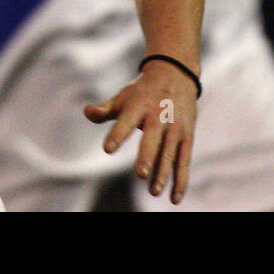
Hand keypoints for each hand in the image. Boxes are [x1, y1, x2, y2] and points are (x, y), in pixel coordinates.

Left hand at [84, 58, 197, 203]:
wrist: (175, 74)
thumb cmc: (142, 91)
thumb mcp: (123, 96)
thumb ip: (105, 109)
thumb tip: (86, 112)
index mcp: (139, 105)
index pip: (126, 121)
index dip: (117, 134)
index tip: (108, 149)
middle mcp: (158, 116)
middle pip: (153, 138)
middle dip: (147, 156)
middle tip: (140, 174)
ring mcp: (175, 127)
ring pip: (170, 152)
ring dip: (163, 173)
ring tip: (153, 191)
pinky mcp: (187, 136)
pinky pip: (184, 161)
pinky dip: (180, 180)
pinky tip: (174, 199)